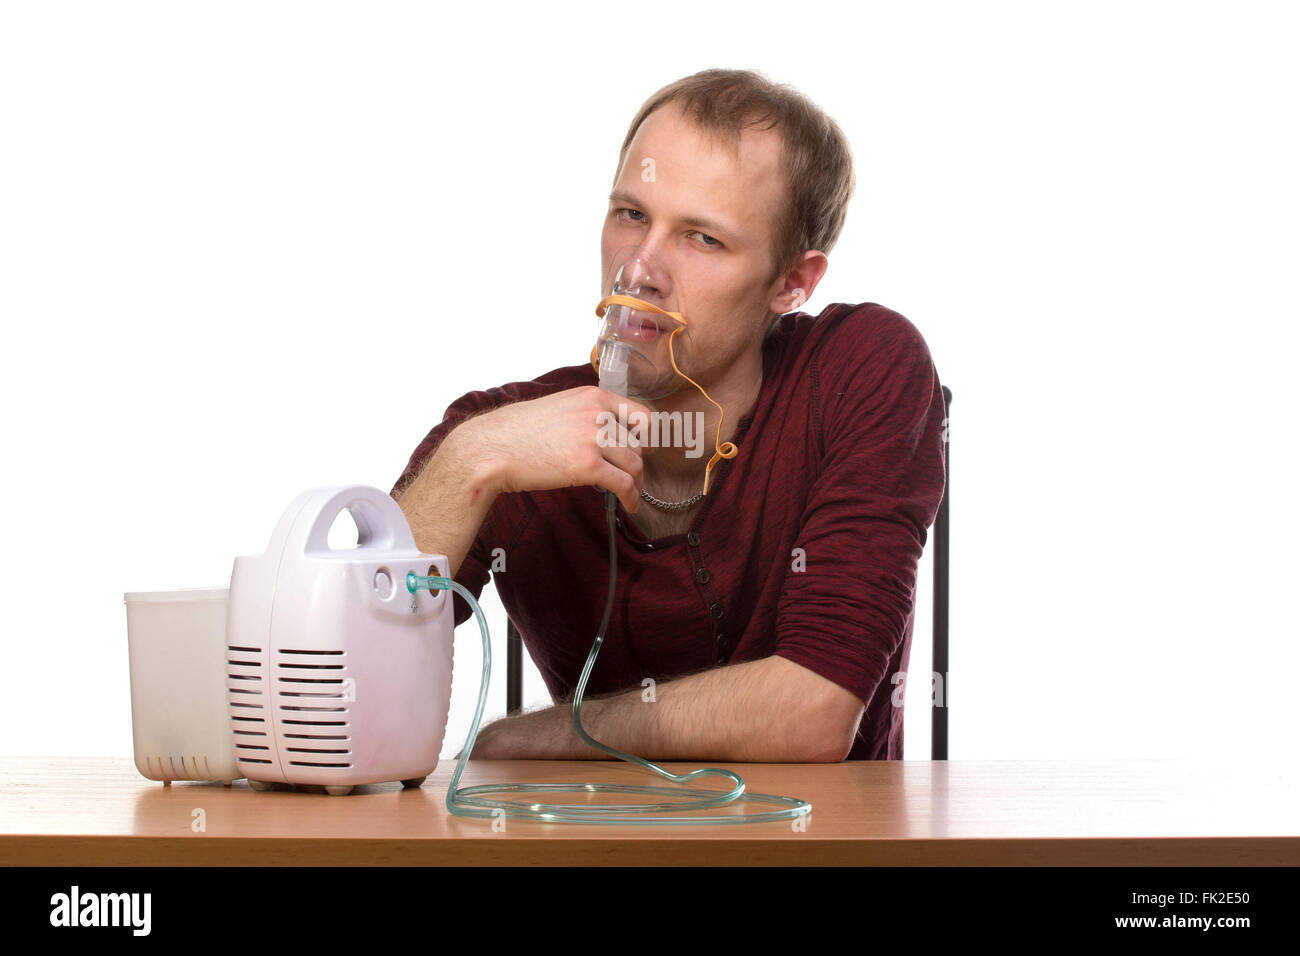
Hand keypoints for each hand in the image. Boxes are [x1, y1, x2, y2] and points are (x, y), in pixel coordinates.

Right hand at [453, 386, 651, 513]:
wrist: (490, 448)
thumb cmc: (516, 432)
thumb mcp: (559, 408)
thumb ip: (586, 415)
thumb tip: (606, 434)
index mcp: (592, 396)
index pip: (640, 414)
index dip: (645, 437)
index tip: (642, 450)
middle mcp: (597, 413)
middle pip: (638, 443)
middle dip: (637, 463)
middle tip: (630, 476)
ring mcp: (593, 438)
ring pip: (634, 464)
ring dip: (636, 483)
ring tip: (631, 494)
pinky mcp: (587, 465)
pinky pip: (624, 484)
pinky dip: (631, 497)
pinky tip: (628, 505)